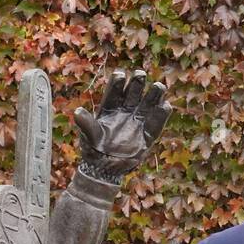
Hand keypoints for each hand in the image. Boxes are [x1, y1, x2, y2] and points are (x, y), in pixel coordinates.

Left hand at [75, 68, 170, 182]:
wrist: (104, 169)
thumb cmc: (93, 150)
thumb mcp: (88, 136)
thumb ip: (86, 124)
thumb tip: (77, 112)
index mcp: (110, 108)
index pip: (115, 91)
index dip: (118, 83)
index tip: (121, 74)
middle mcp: (125, 112)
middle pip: (133, 94)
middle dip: (137, 83)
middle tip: (140, 74)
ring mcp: (137, 123)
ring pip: (148, 105)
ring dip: (154, 96)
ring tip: (159, 86)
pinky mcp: (147, 137)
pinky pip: (155, 124)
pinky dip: (161, 116)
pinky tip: (166, 105)